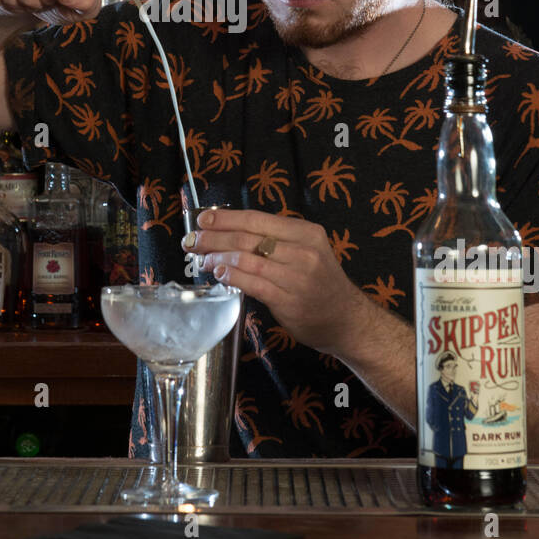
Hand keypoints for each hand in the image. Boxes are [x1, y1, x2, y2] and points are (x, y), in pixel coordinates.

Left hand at [184, 207, 353, 353]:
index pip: (256, 219)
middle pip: (248, 237)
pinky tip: (218, 273)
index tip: (203, 219)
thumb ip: (277, 240)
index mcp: (305, 232)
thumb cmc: (321, 284)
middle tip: (191, 239)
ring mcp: (297, 276)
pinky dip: (231, 276)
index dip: (225, 218)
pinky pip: (253, 283)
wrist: (347, 320)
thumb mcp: (307, 251)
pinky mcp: (289, 300)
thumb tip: (232, 232)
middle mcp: (303, 250)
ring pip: (247, 259)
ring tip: (201, 258)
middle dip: (214, 237)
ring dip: (218, 258)